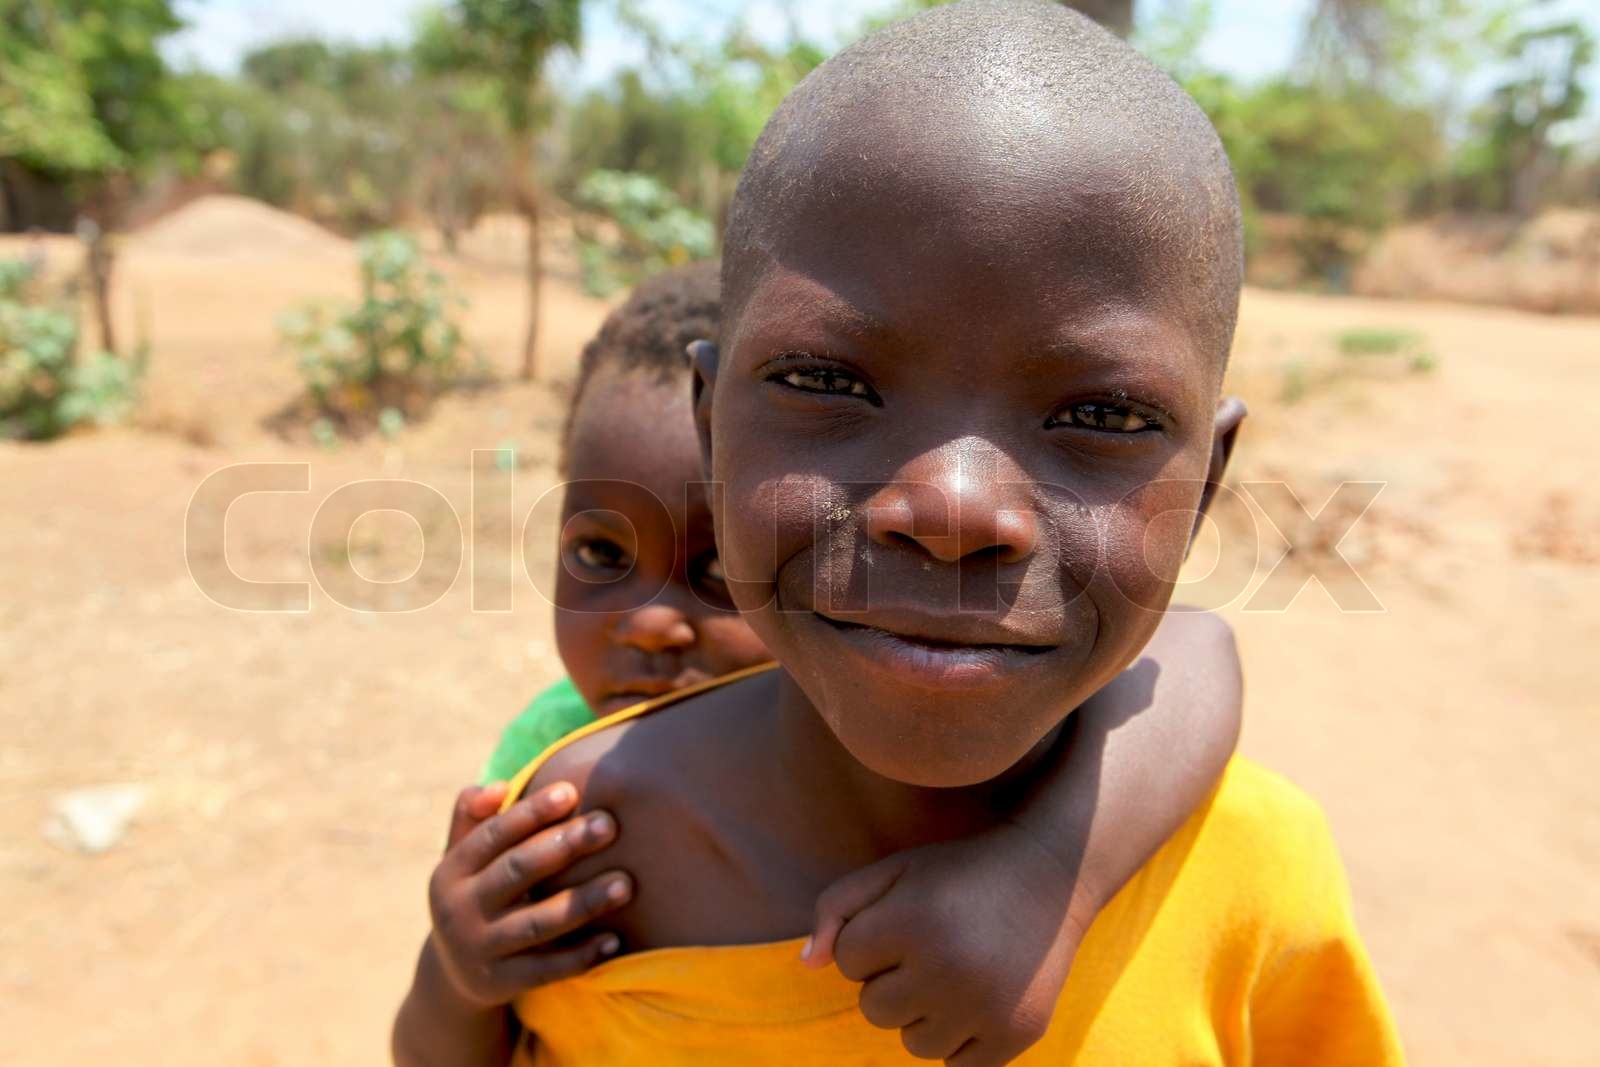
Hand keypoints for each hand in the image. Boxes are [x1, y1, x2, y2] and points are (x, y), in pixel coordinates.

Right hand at [426, 781, 631, 1008]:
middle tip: (609, 825)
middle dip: (565, 846)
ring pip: (537, 923)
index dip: (531, 812)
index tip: (572, 791)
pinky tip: (615, 939)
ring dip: (583, 902)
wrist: (454, 974)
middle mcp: (459, 909)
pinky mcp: (500, 985)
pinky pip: (546, 970)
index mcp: (451, 870)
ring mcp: (479, 949)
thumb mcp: (462, 857)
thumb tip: (500, 787)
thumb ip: (472, 816)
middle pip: (518, 871)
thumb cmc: (476, 894)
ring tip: (625, 883)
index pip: (494, 835)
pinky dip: (580, 955)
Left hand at [804, 823, 1094, 1065]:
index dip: (870, 939)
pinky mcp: (1017, 1033)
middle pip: (874, 1009)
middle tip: (931, 947)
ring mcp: (986, 1007)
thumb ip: (837, 907)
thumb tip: (807, 965)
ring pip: (912, 1043)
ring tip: (953, 973)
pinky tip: (975, 1000)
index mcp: (913, 921)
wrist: (1048, 878)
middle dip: (891, 980)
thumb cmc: (957, 874)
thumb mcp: (893, 870)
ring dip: (922, 1014)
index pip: (847, 961)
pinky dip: (959, 1041)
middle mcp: (949, 968)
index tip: (905, 918)